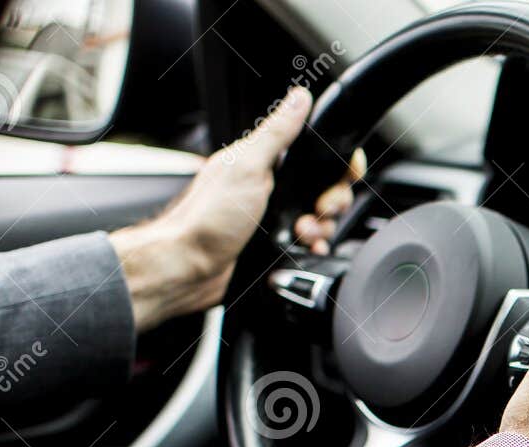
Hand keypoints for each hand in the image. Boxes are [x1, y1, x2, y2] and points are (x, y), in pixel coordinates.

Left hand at [110, 87, 360, 330]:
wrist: (191, 266)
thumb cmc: (208, 218)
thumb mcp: (247, 167)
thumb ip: (276, 133)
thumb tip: (299, 98)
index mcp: (265, 161)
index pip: (315, 153)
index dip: (336, 166)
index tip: (337, 179)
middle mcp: (272, 185)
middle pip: (326, 188)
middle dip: (331, 202)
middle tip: (316, 210)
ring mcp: (276, 214)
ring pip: (321, 217)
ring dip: (321, 227)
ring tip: (302, 233)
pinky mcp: (277, 241)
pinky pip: (311, 241)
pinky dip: (315, 245)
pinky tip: (308, 247)